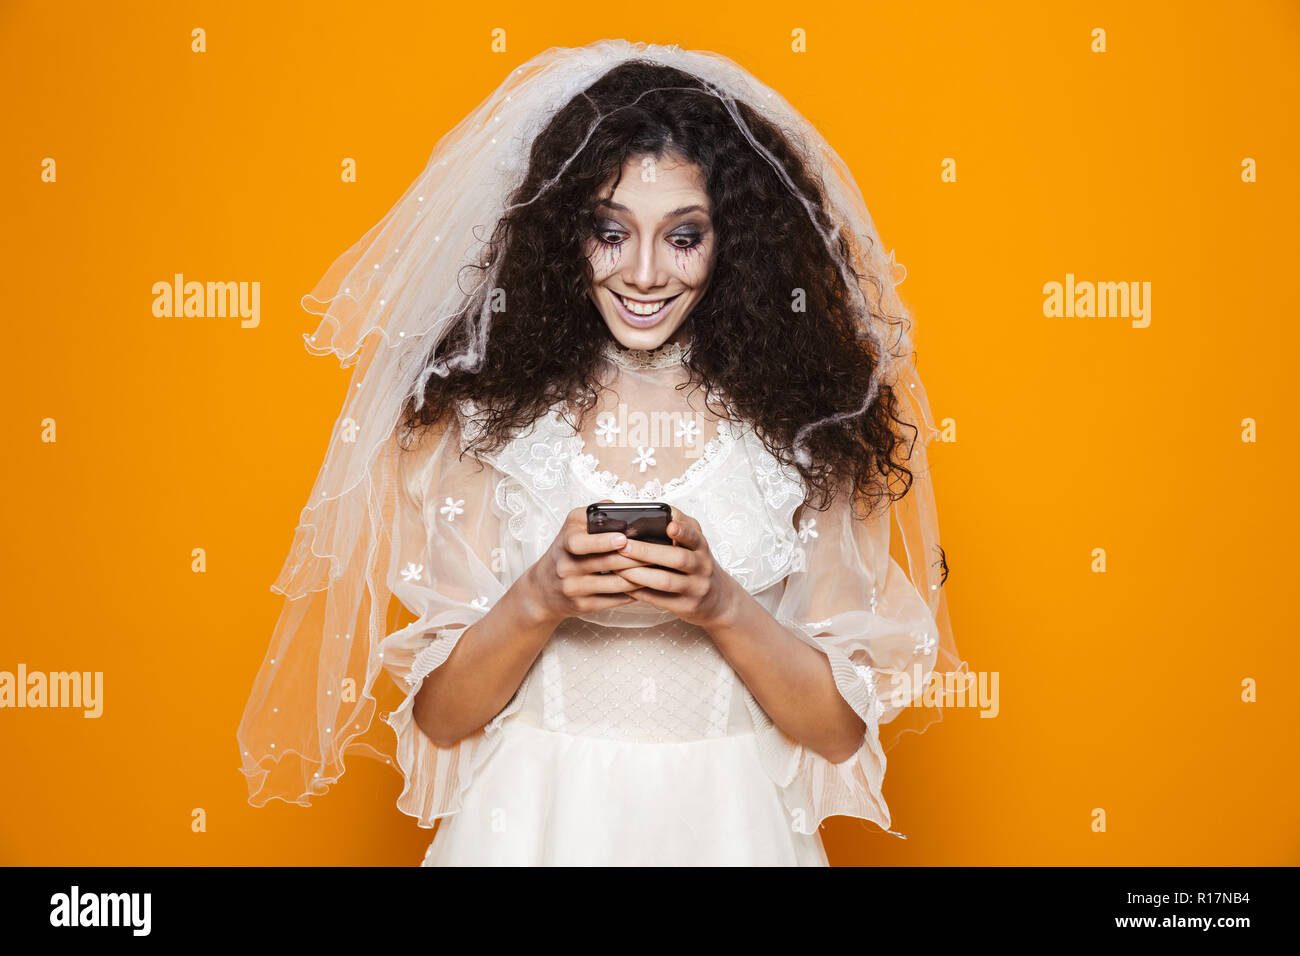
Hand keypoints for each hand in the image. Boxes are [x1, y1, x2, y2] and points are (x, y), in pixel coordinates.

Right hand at [519, 502, 646, 625]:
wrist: (542, 589)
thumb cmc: (565, 552)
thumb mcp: (571, 529)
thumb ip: (593, 515)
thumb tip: (619, 507)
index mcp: (565, 543)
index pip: (580, 543)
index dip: (602, 541)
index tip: (623, 538)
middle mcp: (566, 566)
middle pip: (605, 563)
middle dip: (634, 558)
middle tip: (656, 553)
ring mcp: (574, 588)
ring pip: (614, 584)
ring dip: (639, 577)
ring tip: (658, 569)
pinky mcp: (583, 606)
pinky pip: (614, 600)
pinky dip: (633, 593)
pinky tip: (646, 586)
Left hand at [614, 506, 743, 629]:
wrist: (718, 599)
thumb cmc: (697, 565)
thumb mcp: (695, 545)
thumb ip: (679, 528)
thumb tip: (648, 512)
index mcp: (701, 546)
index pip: (694, 536)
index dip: (683, 531)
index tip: (669, 525)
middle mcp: (702, 566)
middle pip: (677, 558)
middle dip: (647, 552)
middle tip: (623, 546)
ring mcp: (696, 587)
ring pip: (666, 581)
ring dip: (639, 574)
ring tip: (618, 567)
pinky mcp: (687, 606)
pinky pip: (660, 600)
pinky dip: (640, 592)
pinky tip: (624, 585)